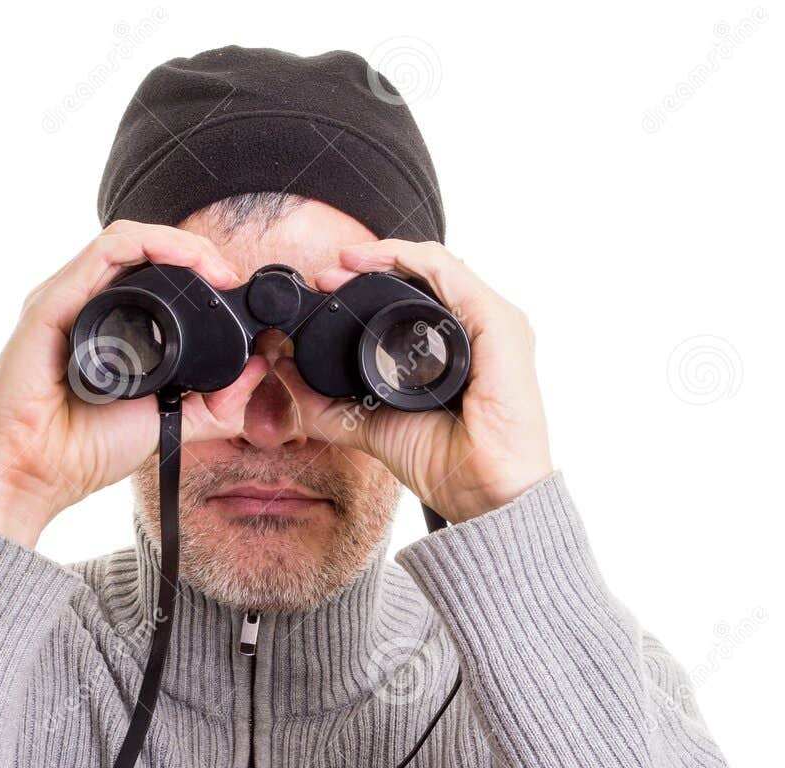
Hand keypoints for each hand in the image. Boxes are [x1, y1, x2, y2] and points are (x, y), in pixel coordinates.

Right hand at [0, 222, 270, 546]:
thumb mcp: (169, 422)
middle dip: (198, 254)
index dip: (201, 274)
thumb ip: (214, 403)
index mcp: (110, 326)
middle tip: (231, 278)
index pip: (156, 277)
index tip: (237, 296)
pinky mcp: (53, 301)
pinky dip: (150, 243)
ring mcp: (68, 298)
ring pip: (129, 240)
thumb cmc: (84, 450)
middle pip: (146, 252)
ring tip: (215, 268)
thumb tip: (257, 368)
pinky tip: (183, 258)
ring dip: (180, 243)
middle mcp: (87, 305)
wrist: (34, 473)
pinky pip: (106, 250)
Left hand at [277, 240, 552, 525]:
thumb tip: (285, 375)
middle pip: (422, 276)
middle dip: (371, 265)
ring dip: (386, 256)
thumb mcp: (373, 425)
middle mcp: (476, 329)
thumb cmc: (449, 465)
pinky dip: (411, 260)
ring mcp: (492, 323)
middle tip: (326, 275)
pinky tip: (379, 263)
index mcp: (454, 347)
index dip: (368, 283)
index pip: (413, 295)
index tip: (324, 288)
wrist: (484, 494)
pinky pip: (452, 275)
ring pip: (436, 265)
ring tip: (344, 264)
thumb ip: (330, 405)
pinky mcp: (499, 324)